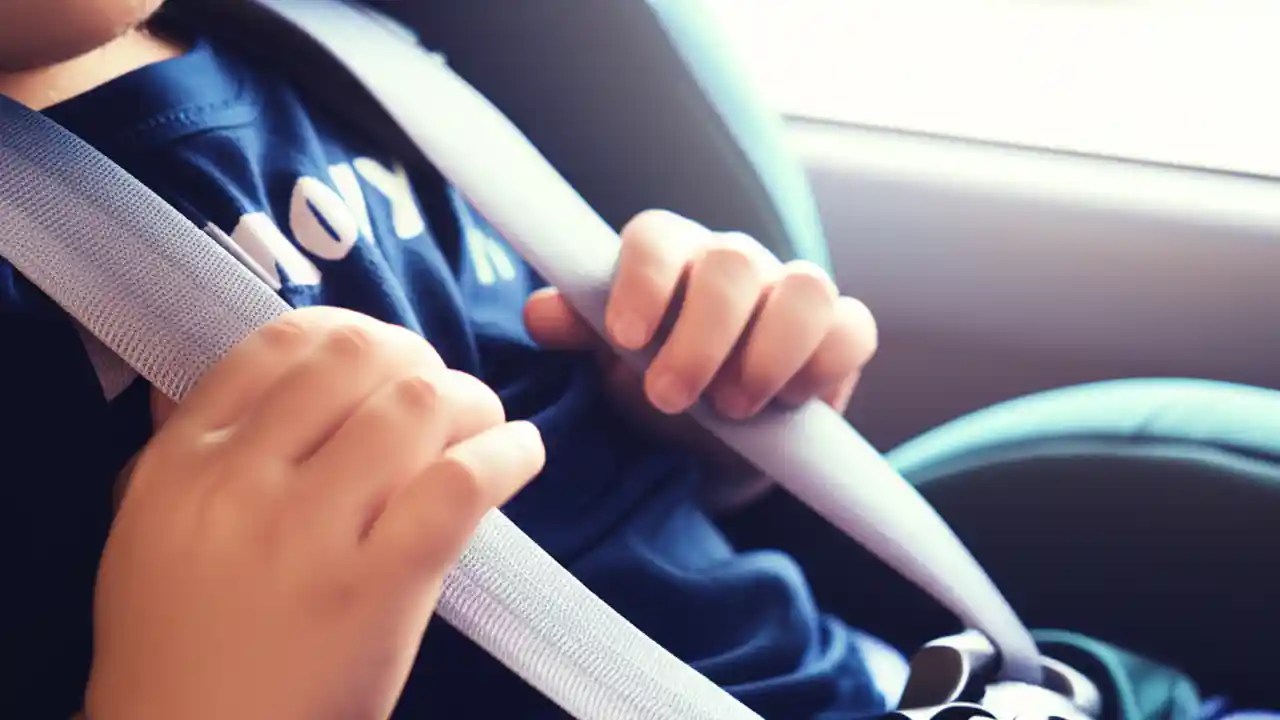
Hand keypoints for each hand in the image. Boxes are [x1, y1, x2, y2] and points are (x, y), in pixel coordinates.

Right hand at [86, 306, 544, 719]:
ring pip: (416, 407)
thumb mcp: (152, 529)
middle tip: (440, 390)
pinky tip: (520, 454)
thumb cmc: (182, 645)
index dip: (351, 331)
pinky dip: (506, 454)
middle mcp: (242, 483)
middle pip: (358, 361)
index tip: (386, 356)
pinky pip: (458, 485)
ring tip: (485, 423)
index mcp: (184, 462)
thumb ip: (194, 444)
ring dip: (472, 400)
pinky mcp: (376, 588)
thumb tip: (263, 371)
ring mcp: (309, 535)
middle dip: (418, 359)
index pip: (280, 344)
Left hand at [524, 209, 876, 427]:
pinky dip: (823, 366)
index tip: (626, 338)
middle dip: (701, 338)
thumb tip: (541, 314)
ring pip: (805, 287)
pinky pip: (852, 329)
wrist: (708, 438)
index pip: (656, 237)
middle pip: (733, 264)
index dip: (643, 280)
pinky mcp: (840, 332)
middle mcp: (733, 262)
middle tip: (671, 398)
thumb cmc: (651, 383)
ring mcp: (792, 292)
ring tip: (734, 409)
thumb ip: (576, 332)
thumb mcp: (605, 363)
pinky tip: (788, 403)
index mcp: (668, 257)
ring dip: (767, 354)